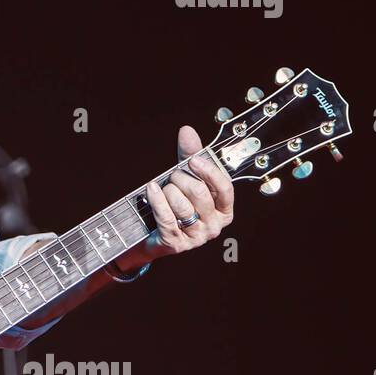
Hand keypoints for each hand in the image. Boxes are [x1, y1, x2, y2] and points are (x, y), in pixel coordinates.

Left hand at [128, 125, 235, 266]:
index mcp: (224, 210)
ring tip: (162, 190)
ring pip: (182, 205)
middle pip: (199, 193)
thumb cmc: (174, 203)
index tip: (193, 160)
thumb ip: (189, 155)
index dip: (209, 171)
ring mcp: (197, 237)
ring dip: (167, 192)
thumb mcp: (185, 178)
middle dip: (180, 179)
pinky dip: (157, 200)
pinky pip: (167, 217)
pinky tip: (151, 190)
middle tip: (171, 177)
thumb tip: (187, 131)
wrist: (153, 233)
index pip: (224, 188)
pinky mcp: (177, 243)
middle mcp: (215, 226)